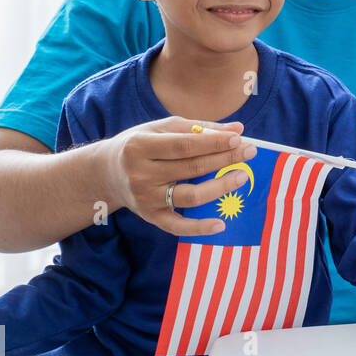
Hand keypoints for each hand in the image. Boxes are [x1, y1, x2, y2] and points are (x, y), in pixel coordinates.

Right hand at [100, 116, 258, 237]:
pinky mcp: (151, 217)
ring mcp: (146, 198)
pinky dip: (199, 228)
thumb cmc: (140, 145)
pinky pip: (178, 226)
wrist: (105, 173)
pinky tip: (221, 224)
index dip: (214, 142)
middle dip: (224, 160)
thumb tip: (236, 128)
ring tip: (242, 176)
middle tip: (250, 152)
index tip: (239, 138)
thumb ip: (198, 127)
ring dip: (220, 187)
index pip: (185, 145)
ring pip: (190, 195)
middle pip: (191, 168)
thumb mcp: (161, 129)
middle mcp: (141, 173)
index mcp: (141, 146)